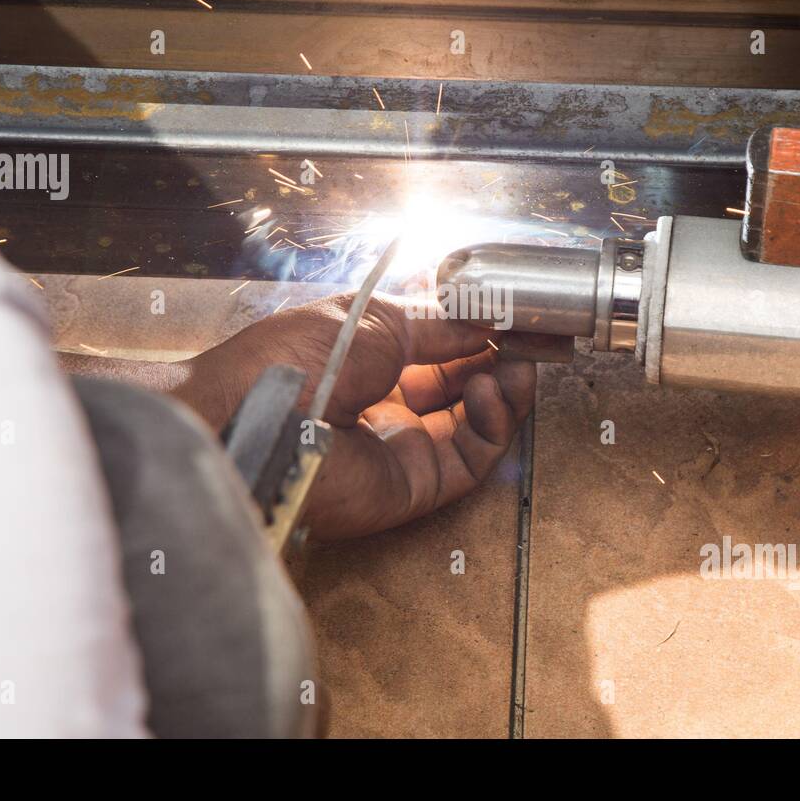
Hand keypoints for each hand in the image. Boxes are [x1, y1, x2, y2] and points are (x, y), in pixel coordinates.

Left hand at [187, 294, 535, 539]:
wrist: (267, 416)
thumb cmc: (299, 357)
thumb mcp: (377, 319)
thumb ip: (439, 324)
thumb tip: (485, 318)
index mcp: (368, 359)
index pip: (439, 347)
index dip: (478, 332)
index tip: (513, 315)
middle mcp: (388, 403)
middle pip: (462, 384)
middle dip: (499, 358)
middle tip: (532, 337)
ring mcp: (403, 446)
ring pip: (475, 423)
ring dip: (504, 389)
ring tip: (518, 362)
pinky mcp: (417, 485)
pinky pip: (472, 457)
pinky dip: (494, 423)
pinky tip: (490, 389)